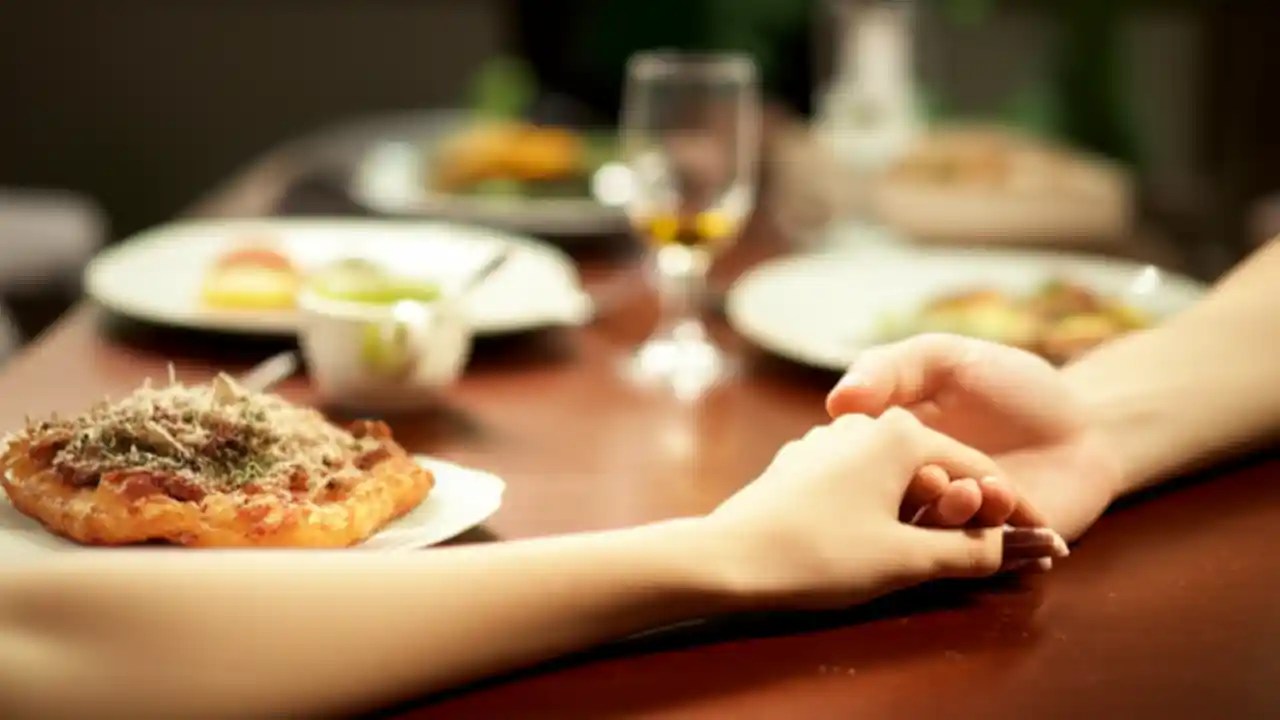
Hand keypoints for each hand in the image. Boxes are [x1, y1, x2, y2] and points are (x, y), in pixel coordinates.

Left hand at [704, 410, 1067, 610]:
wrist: (724, 557)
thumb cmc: (820, 554)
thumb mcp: (905, 559)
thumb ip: (966, 552)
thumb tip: (1009, 550)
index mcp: (897, 433)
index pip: (973, 471)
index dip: (1009, 510)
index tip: (1040, 543)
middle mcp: (862, 425)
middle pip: (930, 470)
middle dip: (960, 510)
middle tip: (983, 554)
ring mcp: (825, 442)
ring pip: (890, 478)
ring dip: (917, 512)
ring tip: (929, 553)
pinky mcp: (796, 466)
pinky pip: (856, 486)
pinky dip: (878, 510)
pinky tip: (874, 542)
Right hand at [827, 334, 1123, 540]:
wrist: (1084, 425)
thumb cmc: (1008, 384)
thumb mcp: (942, 358)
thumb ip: (888, 368)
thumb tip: (839, 401)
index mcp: (887, 451)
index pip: (859, 463)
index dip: (868, 461)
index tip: (886, 448)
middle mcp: (911, 493)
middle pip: (895, 506)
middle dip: (918, 493)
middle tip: (939, 478)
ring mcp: (951, 528)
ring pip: (936, 534)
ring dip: (958, 515)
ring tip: (987, 490)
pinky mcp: (989, 554)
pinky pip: (980, 558)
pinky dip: (996, 535)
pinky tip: (1017, 505)